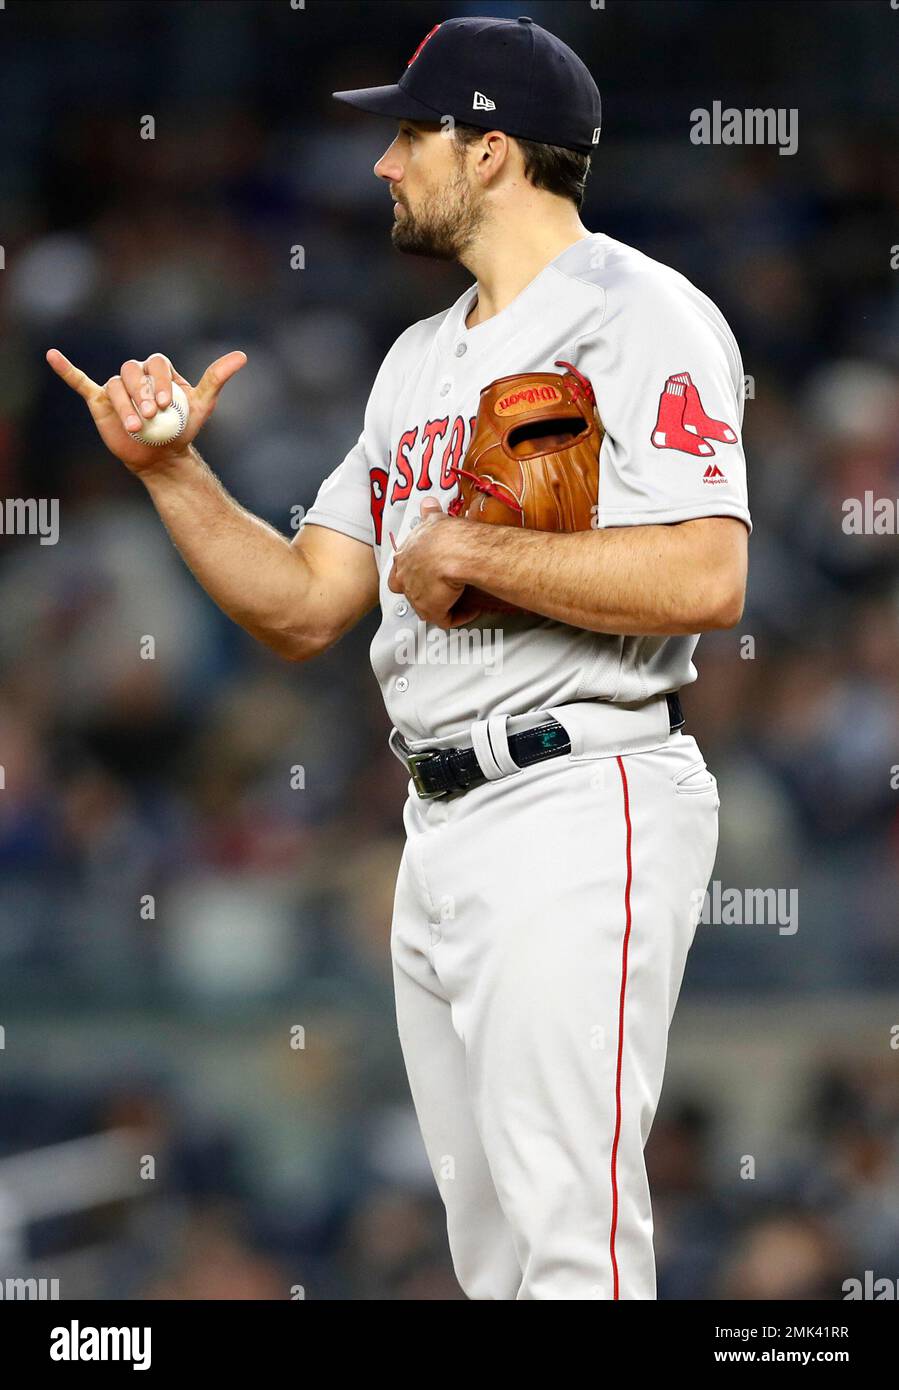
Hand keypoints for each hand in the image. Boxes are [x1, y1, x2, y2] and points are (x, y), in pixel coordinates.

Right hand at [45, 347, 246, 476]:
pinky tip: (52, 356)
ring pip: (115, 386)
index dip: (159, 382)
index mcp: (158, 371)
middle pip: (133, 372)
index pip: (156, 364)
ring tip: (137, 428)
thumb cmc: (182, 429)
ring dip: (125, 406)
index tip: (166, 406)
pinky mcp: (100, 401)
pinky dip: (66, 370)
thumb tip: (242, 356)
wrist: (163, 457)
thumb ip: (217, 378)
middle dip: (142, 394)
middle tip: (153, 417)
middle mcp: (136, 375)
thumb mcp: (202, 404)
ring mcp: (117, 387)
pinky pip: (80, 382)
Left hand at [387, 498, 479, 627]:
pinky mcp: (432, 611)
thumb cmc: (446, 535)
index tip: (427, 572)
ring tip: (459, 600)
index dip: (413, 572)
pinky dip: (459, 616)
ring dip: (443, 604)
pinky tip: (471, 610)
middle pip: (411, 591)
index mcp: (405, 556)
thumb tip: (427, 502)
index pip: (400, 569)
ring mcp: (417, 596)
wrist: (454, 551)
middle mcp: (406, 577)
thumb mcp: (436, 520)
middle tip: (444, 590)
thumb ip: (430, 514)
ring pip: (428, 606)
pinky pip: (445, 620)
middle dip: (426, 591)